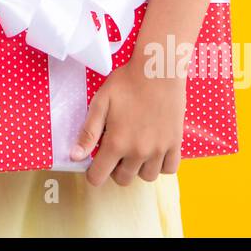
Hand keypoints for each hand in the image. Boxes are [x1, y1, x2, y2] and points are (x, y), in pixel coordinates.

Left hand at [69, 53, 186, 186]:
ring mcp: (159, 149)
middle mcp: (138, 152)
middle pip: (123, 179)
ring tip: (135, 150)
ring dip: (138, 168)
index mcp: (117, 143)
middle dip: (115, 170)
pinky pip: (169, 168)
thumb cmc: (127, 83)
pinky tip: (154, 150)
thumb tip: (75, 157)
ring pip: (147, 177)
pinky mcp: (175, 143)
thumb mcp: (101, 103)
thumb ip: (88, 132)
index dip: (93, 173)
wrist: (159, 71)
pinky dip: (160, 164)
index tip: (94, 164)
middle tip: (115, 151)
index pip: (99, 177)